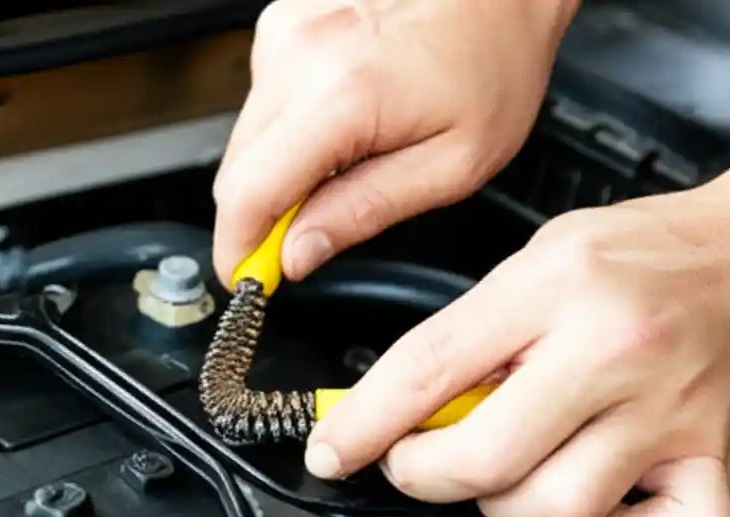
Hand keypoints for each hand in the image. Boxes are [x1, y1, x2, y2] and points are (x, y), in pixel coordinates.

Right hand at [212, 0, 578, 286]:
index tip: (249, 279)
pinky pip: (264, 101)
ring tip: (350, 157)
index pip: (246, 194)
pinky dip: (291, 128)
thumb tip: (298, 254)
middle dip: (264, 215)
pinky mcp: (284, 22)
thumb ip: (363, 212)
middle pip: (236, 170)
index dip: (238, 250)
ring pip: (247, 138)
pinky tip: (344, 119)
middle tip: (310, 235)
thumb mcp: (450, 166)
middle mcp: (299, 53)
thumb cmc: (493, 61)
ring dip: (281, 168)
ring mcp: (285, 31)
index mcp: (340, 95)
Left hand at [303, 188, 729, 516]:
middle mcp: (617, 350)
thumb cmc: (650, 253)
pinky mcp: (717, 462)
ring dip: (506, 505)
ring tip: (507, 468)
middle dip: (423, 474)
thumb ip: (473, 329)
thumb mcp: (541, 256)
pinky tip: (593, 499)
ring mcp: (672, 413)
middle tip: (415, 461)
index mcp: (559, 285)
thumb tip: (402, 406)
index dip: (363, 423)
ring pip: (556, 507)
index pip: (430, 368)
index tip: (332, 450)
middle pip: (486, 457)